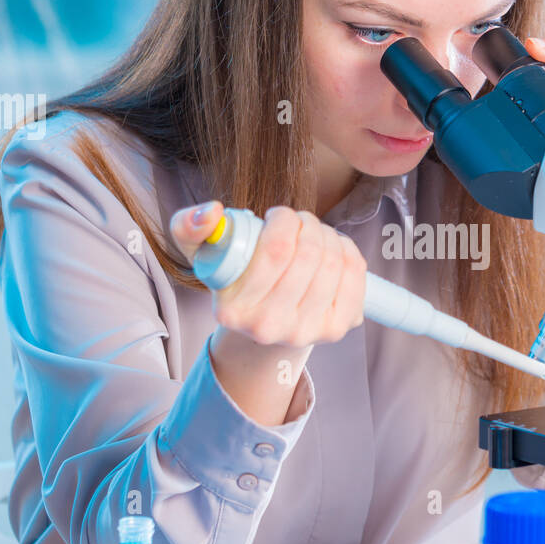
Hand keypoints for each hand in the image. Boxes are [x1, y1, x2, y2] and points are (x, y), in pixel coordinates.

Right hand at [169, 202, 366, 347]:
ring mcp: (307, 332)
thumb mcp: (204, 253)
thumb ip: (189, 226)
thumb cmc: (236, 280)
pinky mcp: (337, 328)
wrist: (264, 322)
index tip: (278, 216)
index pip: (276, 251)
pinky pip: (355, 274)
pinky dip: (347, 250)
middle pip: (310, 255)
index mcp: (234, 310)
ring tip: (314, 234)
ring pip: (334, 262)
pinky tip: (333, 250)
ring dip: (328, 234)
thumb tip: (212, 211)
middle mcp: (271, 328)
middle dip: (309, 224)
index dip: (284, 221)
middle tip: (300, 222)